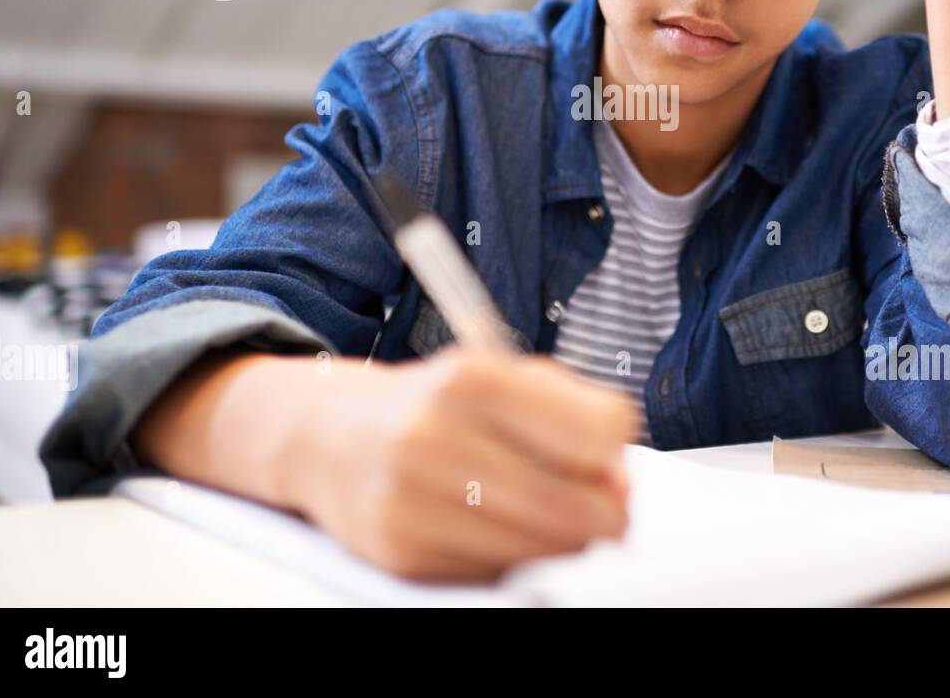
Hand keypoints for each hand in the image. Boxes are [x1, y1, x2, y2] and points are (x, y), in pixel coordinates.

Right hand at [290, 345, 638, 581]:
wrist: (331, 436)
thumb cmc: (433, 404)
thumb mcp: (501, 375)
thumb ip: (572, 412)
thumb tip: (618, 483)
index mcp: (471, 377)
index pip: (597, 430)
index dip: (615, 452)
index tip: (606, 457)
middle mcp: (435, 435)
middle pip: (575, 506)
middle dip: (605, 513)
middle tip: (601, 508)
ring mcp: (412, 498)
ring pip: (541, 550)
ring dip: (562, 542)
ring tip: (545, 515)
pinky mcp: (400, 552)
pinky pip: (496, 574)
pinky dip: (512, 558)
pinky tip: (494, 529)